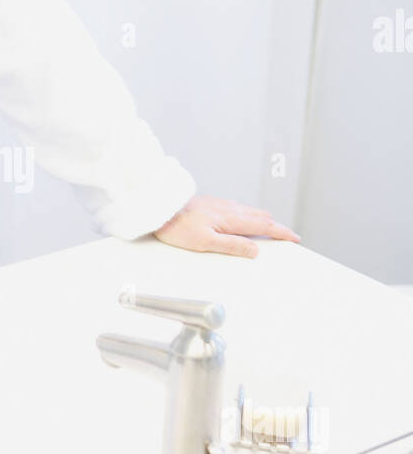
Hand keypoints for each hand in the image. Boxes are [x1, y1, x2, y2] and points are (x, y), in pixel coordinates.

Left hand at [153, 195, 300, 258]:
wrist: (161, 208)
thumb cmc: (178, 227)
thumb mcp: (205, 242)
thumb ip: (232, 245)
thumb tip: (255, 250)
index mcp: (231, 219)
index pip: (263, 225)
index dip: (281, 232)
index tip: (294, 237)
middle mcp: (229, 209)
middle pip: (261, 216)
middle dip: (276, 226)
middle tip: (287, 235)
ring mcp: (221, 205)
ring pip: (249, 211)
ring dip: (263, 219)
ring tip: (270, 228)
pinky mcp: (213, 204)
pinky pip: (238, 209)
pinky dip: (249, 215)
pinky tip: (244, 219)